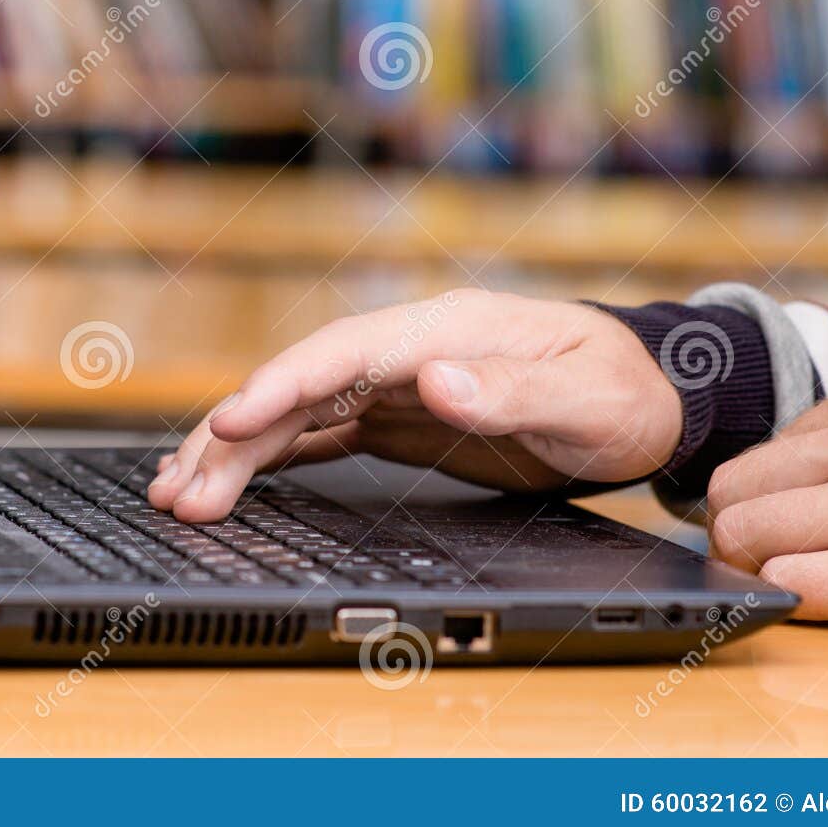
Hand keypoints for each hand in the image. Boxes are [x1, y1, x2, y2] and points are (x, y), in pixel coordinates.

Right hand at [146, 288, 683, 522]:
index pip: (344, 353)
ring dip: (237, 453)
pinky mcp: (399, 417)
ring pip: (298, 412)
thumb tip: (433, 382)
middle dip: (235, 436)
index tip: (227, 422)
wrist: (649, 395)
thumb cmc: (624, 390)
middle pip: (302, 386)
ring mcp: (398, 383)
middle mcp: (408, 351)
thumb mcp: (585, 397)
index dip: (281, 385)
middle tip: (180, 493)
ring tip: (178, 496)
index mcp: (446, 330)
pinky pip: (321, 434)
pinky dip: (273, 458)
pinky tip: (232, 479)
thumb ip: (512, 391)